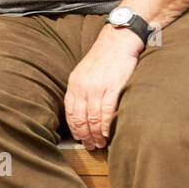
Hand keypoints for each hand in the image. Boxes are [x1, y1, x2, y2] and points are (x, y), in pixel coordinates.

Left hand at [64, 25, 142, 149]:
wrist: (118, 41)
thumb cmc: (104, 58)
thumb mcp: (84, 72)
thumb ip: (81, 90)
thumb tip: (80, 111)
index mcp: (74, 84)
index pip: (70, 112)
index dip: (74, 128)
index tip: (80, 138)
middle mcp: (83, 86)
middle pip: (81, 118)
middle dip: (85, 136)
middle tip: (91, 146)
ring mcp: (97, 87)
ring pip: (93, 118)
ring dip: (96, 134)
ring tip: (100, 143)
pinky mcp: (112, 87)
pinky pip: (107, 112)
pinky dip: (106, 125)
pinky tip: (107, 133)